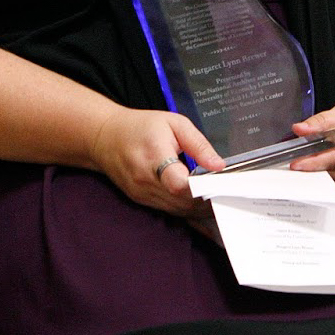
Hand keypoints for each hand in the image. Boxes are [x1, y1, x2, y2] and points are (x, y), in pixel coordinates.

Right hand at [89, 107, 223, 215]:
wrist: (105, 137)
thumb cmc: (141, 127)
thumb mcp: (175, 123)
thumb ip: (198, 144)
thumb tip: (218, 165)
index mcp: (154, 157)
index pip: (177, 183)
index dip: (200, 189)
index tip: (219, 187)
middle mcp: (145, 180)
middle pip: (181, 201)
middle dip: (207, 202)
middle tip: (228, 196)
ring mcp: (142, 193)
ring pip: (176, 210)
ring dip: (199, 209)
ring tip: (219, 201)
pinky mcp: (141, 199)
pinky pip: (168, 210)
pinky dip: (186, 210)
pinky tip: (201, 205)